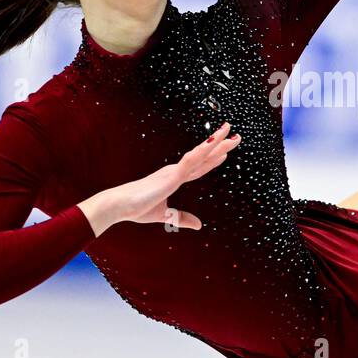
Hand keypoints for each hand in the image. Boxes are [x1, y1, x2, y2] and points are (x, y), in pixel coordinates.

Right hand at [79, 122, 241, 233]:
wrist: (121, 205)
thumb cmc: (138, 208)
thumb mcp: (165, 216)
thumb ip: (181, 218)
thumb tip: (199, 225)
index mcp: (174, 178)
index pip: (200, 167)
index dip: (213, 159)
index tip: (225, 151)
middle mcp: (176, 171)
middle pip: (204, 157)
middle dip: (221, 146)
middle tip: (236, 136)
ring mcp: (175, 171)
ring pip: (200, 154)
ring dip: (216, 142)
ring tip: (229, 131)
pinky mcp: (172, 175)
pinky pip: (190, 161)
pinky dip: (202, 152)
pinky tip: (213, 144)